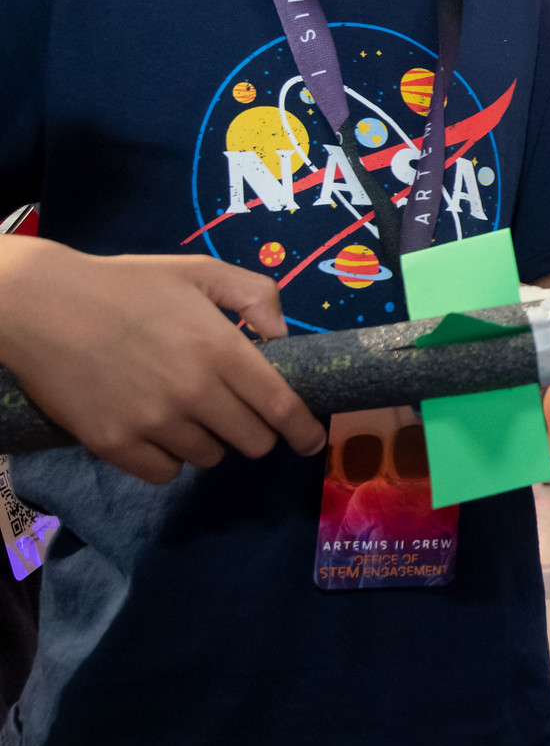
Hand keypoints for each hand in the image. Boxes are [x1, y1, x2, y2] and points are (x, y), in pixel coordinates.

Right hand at [0, 238, 326, 484]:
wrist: (42, 304)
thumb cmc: (126, 284)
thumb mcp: (200, 272)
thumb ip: (256, 295)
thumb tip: (283, 337)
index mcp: (222, 350)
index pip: (281, 408)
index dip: (303, 431)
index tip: (311, 442)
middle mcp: (194, 392)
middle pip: (252, 442)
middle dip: (255, 432)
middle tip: (237, 413)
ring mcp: (153, 422)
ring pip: (209, 458)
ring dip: (210, 442)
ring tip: (187, 412)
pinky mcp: (114, 443)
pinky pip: (163, 473)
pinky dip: (168, 460)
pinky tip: (158, 433)